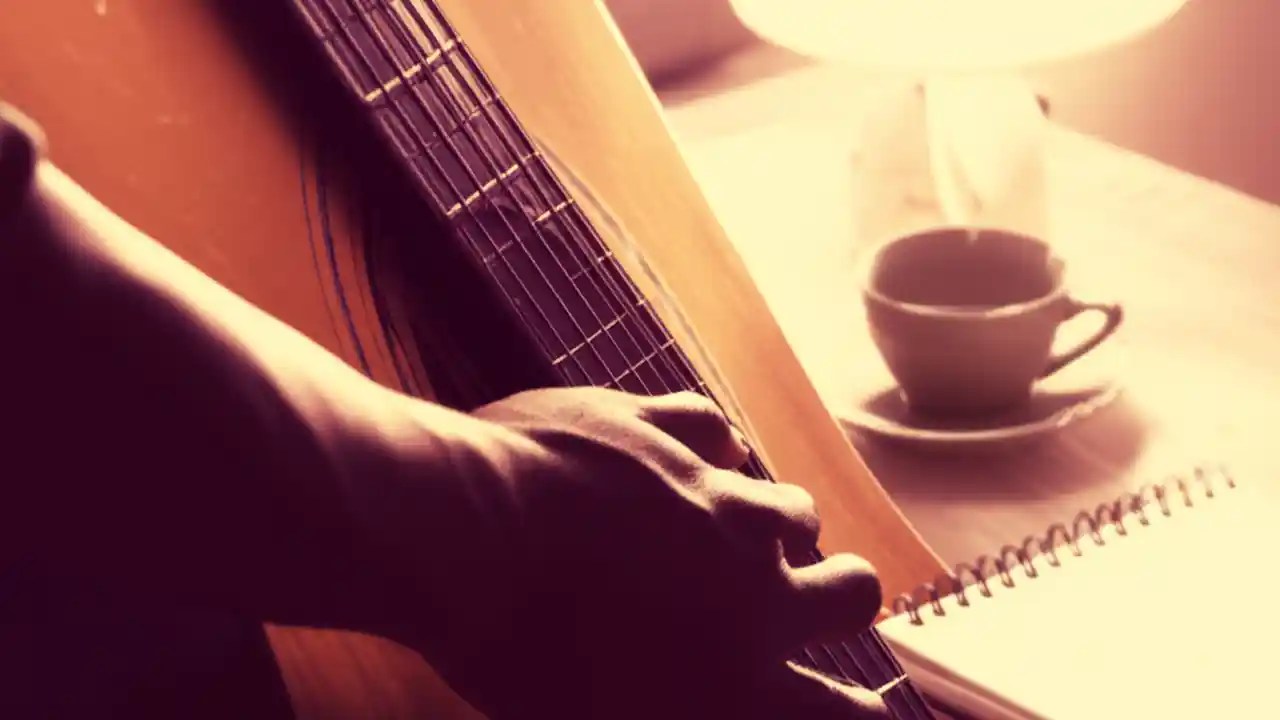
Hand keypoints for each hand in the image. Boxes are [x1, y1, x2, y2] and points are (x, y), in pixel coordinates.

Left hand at [415, 387, 887, 719]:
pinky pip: (716, 432)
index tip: (863, 708)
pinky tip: (688, 457)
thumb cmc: (509, 652)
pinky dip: (709, 449)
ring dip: (773, 526)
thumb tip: (696, 692)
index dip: (862, 714)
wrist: (458, 537)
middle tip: (806, 598)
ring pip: (795, 509)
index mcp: (735, 678)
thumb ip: (675, 707)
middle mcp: (749, 588)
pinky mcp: (665, 428)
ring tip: (728, 531)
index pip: (841, 713)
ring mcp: (716, 500)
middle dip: (840, 597)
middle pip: (856, 591)